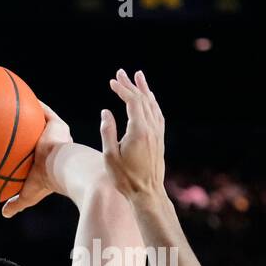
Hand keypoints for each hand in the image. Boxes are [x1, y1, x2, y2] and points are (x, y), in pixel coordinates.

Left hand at [1, 102, 71, 217]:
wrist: (64, 170)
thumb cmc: (47, 184)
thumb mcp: (28, 195)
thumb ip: (17, 203)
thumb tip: (4, 213)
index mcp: (48, 161)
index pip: (35, 154)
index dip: (27, 150)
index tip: (15, 148)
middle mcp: (54, 145)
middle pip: (38, 135)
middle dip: (28, 131)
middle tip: (13, 127)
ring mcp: (56, 134)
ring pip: (41, 121)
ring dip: (30, 113)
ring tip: (15, 106)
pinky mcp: (57, 124)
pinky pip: (44, 111)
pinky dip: (34, 105)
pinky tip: (21, 97)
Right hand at [100, 69, 165, 200]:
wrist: (147, 193)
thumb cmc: (125, 178)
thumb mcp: (109, 156)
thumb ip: (107, 132)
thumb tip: (106, 112)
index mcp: (139, 131)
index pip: (132, 102)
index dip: (122, 89)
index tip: (112, 82)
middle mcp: (151, 128)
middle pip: (143, 99)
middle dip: (131, 85)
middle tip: (121, 73)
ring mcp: (157, 133)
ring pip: (152, 104)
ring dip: (144, 89)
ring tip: (138, 77)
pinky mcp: (159, 138)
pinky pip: (157, 113)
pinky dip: (151, 102)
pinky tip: (148, 99)